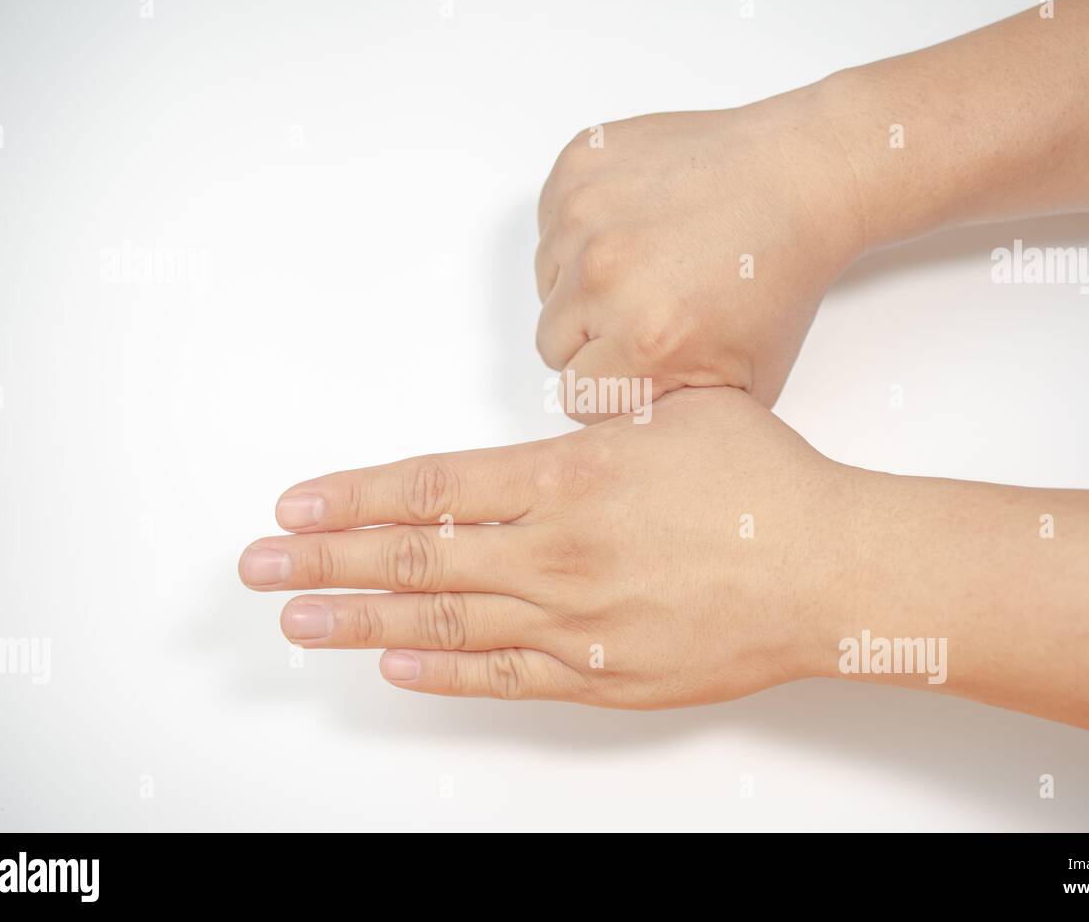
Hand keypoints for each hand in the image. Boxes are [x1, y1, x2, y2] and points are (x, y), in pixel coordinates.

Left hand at [238, 388, 854, 706]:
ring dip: (360, 621)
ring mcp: (573, 622)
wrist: (830, 571)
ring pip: (442, 622)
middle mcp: (554, 552)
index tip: (295, 505)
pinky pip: (501, 676)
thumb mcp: (676, 410)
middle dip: (324, 560)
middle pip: (413, 557)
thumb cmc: (765, 484)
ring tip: (297, 620)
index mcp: (566, 478)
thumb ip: (601, 417)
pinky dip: (441, 670)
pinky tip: (393, 664)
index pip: (429, 487)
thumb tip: (555, 416)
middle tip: (258, 567)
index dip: (353, 498)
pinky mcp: (599, 677)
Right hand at [534, 92, 863, 420]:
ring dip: (585, 283)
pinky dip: (582, 232)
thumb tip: (626, 428)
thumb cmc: (777, 275)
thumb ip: (675, 418)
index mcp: (647, 339)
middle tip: (651, 310)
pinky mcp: (578, 166)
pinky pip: (550, 226)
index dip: (614, 386)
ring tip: (650, 264)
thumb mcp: (747, 384)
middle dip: (595, 338)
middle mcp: (604, 276)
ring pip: (547, 283)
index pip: (577, 396)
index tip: (645, 362)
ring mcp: (586, 214)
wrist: (798, 180)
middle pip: (552, 342)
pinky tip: (639, 226)